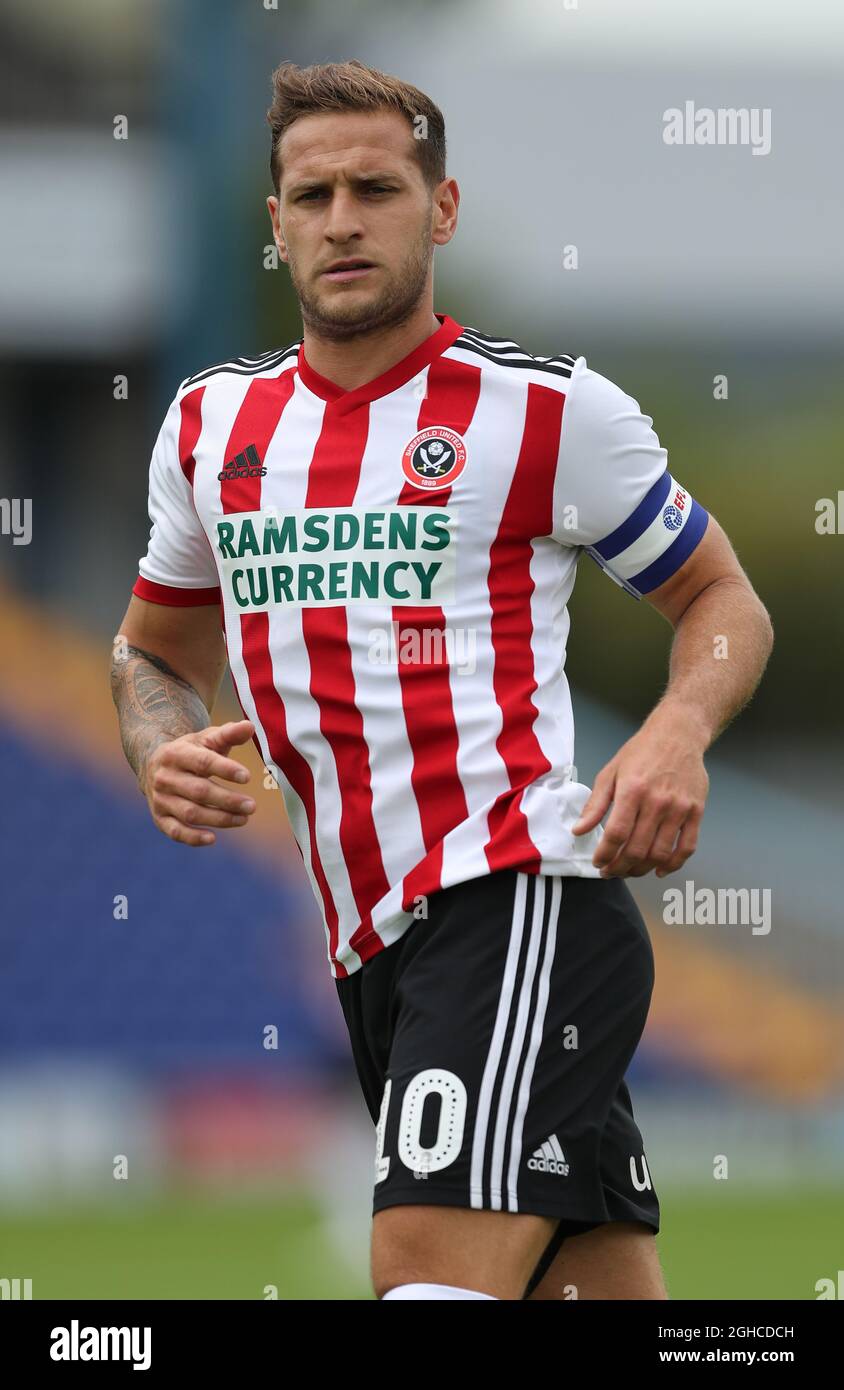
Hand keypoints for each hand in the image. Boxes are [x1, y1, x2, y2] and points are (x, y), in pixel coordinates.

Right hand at [140, 719, 256, 846]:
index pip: (203, 762)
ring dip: (218, 819)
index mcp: (176, 754)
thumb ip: (229, 733)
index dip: (225, 769)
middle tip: (252, 806)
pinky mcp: (159, 817)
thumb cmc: (190, 751)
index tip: (248, 777)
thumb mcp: (206, 739)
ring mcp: (160, 799)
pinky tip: (213, 839)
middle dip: (227, 800)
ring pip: (189, 813)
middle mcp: (164, 777)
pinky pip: (174, 831)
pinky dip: (192, 838)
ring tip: (244, 819)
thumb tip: (250, 726)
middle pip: (198, 791)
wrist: (154, 763)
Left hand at [571, 709, 708, 878]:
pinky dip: (673, 865)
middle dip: (619, 867)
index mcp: (632, 790)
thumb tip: (579, 830)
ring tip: (629, 870)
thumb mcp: (610, 772)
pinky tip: (659, 870)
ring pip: (660, 853)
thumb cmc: (641, 752)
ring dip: (641, 869)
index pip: (616, 834)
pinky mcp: (696, 812)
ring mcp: (679, 808)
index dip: (604, 855)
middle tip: (610, 871)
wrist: (678, 734)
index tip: (597, 863)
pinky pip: (687, 847)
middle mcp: (657, 801)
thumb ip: (595, 805)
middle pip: (637, 848)